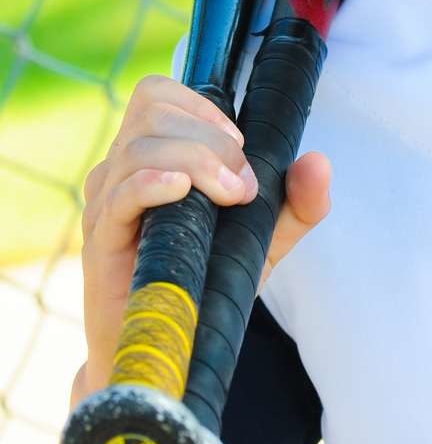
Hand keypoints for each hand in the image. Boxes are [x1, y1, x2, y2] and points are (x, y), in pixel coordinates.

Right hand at [79, 76, 330, 390]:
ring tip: (230, 197)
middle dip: (209, 136)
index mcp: (153, 155)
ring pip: (140, 146)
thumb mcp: (261, 237)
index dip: (202, 107)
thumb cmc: (208, 281)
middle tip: (243, 185)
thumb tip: (319, 162)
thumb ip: (296, 201)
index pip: (157, 94)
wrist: (169, 348)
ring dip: (196, 160)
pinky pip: (119, 194)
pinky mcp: (100, 241)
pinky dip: (153, 182)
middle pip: (152, 109)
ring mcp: (107, 203)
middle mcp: (122, 170)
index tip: (241, 147)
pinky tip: (181, 191)